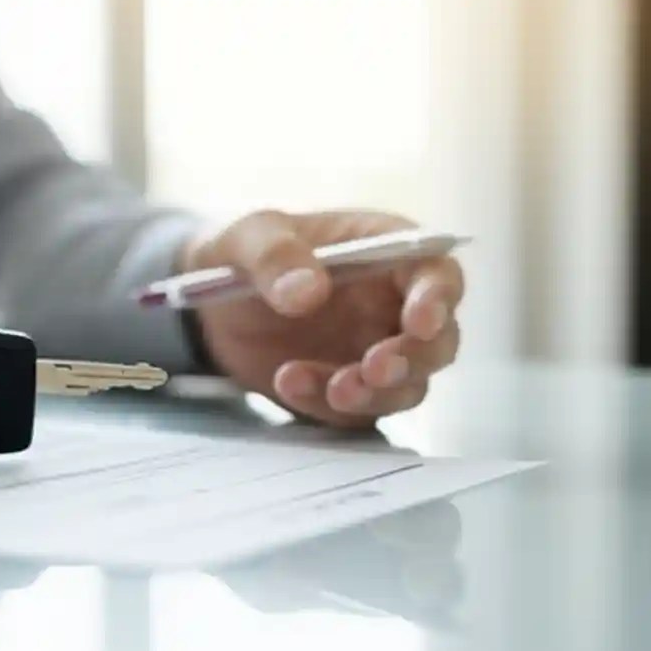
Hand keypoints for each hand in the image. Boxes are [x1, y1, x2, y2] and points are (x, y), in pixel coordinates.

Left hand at [185, 210, 462, 426]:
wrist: (212, 307)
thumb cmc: (244, 253)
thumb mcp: (248, 238)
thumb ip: (275, 255)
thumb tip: (309, 291)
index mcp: (387, 252)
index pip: (436, 273)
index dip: (438, 298)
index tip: (419, 322)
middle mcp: (394, 306)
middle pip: (438, 342)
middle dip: (413, 359)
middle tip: (373, 369)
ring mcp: (374, 354)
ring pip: (406, 387)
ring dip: (376, 394)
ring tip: (333, 389)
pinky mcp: (348, 391)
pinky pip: (356, 412)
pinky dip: (328, 407)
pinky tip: (288, 384)